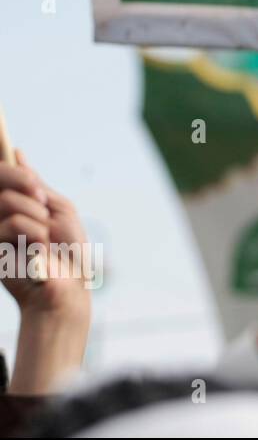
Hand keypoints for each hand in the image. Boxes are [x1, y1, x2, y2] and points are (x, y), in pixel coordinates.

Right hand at [0, 151, 91, 316]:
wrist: (66, 286)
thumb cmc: (68, 249)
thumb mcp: (59, 209)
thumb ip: (35, 185)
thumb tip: (17, 154)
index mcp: (18, 202)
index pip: (1, 174)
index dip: (14, 172)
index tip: (32, 180)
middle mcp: (2, 213)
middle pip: (0, 177)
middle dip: (28, 188)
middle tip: (45, 209)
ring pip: (8, 200)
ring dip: (37, 217)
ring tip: (45, 238)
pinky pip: (11, 223)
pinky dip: (34, 233)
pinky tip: (37, 249)